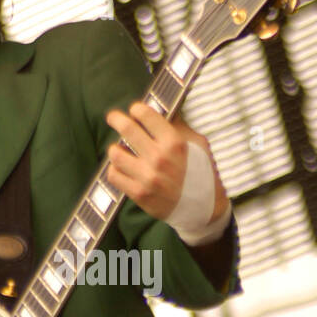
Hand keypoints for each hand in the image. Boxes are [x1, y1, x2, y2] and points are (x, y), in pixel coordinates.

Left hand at [105, 102, 228, 222]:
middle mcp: (159, 158)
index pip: (145, 114)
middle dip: (116, 119)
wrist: (204, 208)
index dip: (137, 109)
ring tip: (120, 149)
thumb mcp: (198, 144)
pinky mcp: (139, 194)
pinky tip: (122, 168)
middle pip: (126, 128)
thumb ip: (179, 126)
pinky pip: (114, 176)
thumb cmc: (201, 173)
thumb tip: (162, 109)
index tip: (135, 110)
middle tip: (113, 118)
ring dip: (116, 148)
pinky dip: (115, 169)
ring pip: (115, 153)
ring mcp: (147, 177)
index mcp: (174, 142)